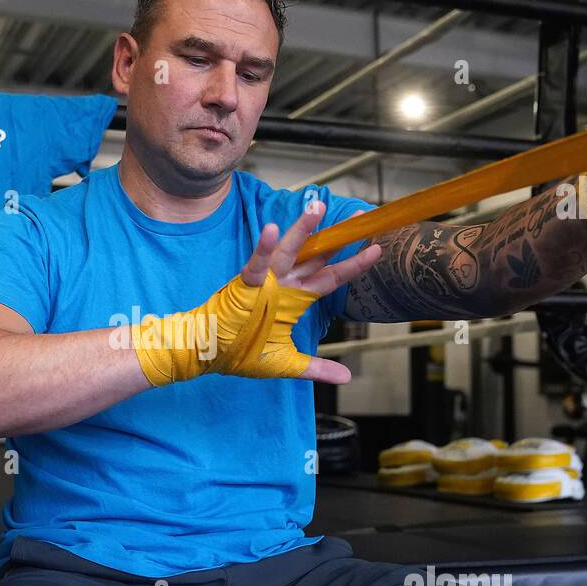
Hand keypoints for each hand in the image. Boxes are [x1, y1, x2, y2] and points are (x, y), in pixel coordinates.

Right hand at [239, 203, 379, 382]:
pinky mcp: (245, 285)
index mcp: (296, 298)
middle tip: (362, 217)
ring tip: (319, 207)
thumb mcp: (286, 364)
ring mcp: (266, 281)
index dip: (354, 264)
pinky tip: (271, 230)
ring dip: (303, 229)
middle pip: (318, 256)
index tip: (376, 250)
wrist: (210, 353)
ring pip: (289, 251)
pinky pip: (256, 265)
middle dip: (339, 237)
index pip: (332, 277)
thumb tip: (346, 377)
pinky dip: (263, 249)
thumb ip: (317, 368)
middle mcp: (285, 284)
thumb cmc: (241, 352)